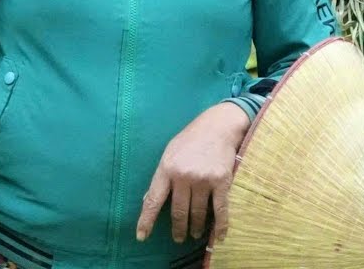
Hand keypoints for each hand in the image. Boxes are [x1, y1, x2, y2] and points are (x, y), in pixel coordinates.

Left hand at [136, 102, 250, 244]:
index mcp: (167, 168)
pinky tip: (217, 235)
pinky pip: (220, 209)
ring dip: (196, 227)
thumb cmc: (192, 139)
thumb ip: (161, 177)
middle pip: (178, 211)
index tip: (142, 236)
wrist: (219, 125)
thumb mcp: (170, 153)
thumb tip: (149, 200)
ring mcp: (203, 179)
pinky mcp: (221, 181)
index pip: (153, 200)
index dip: (147, 220)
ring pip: (198, 213)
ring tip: (195, 234)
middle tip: (179, 238)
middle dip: (178, 228)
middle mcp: (183, 176)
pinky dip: (219, 225)